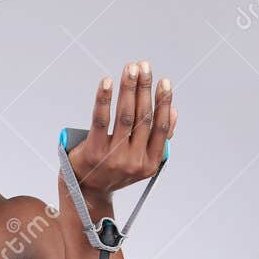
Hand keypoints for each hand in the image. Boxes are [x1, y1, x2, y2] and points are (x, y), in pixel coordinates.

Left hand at [67, 62, 175, 201]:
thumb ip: (157, 139)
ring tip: (130, 68)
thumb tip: (173, 111)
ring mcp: (113, 159)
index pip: (160, 128)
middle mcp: (133, 163)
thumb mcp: (140, 161)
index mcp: (149, 165)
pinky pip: (100, 121)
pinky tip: (107, 82)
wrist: (85, 191)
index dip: (163, 103)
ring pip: (124, 116)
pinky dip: (104, 99)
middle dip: (144, 88)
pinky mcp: (93, 152)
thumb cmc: (114, 169)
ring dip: (128, 88)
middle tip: (143, 66)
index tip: (164, 81)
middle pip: (142, 118)